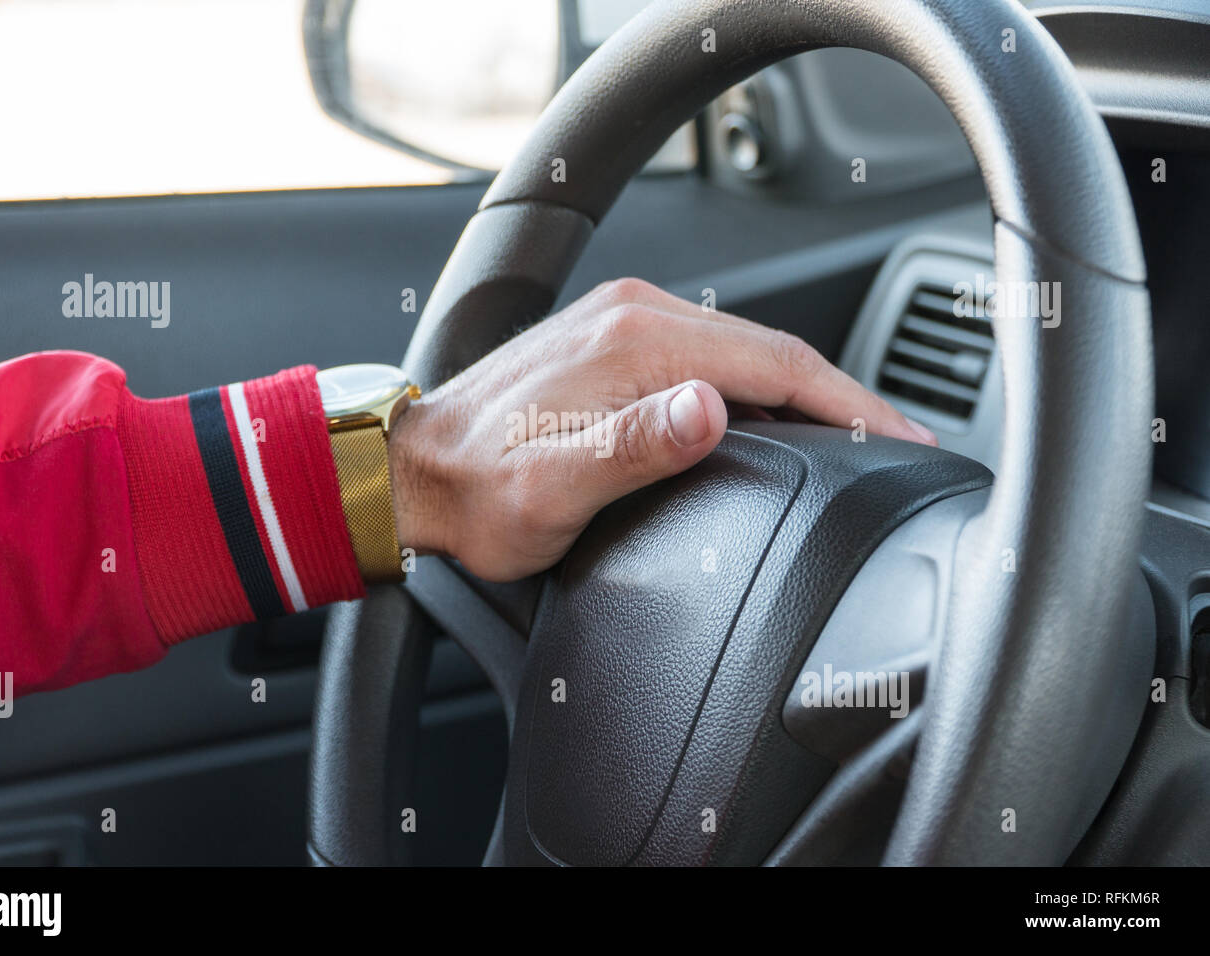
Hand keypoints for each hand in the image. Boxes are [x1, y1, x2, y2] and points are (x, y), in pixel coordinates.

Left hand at [388, 278, 935, 581]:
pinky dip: (757, 382)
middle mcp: (633, 318)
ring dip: (802, 387)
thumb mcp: (553, 488)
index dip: (849, 402)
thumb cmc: (476, 492)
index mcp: (634, 343)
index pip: (775, 362)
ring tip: (853, 431)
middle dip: (841, 394)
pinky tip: (774, 412)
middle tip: (897, 441)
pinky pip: (711, 353)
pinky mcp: (612, 342)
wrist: (413, 474)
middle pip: (770, 348)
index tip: (900, 437)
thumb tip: (710, 411)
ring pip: (744, 349)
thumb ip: (634, 448)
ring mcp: (622, 325)